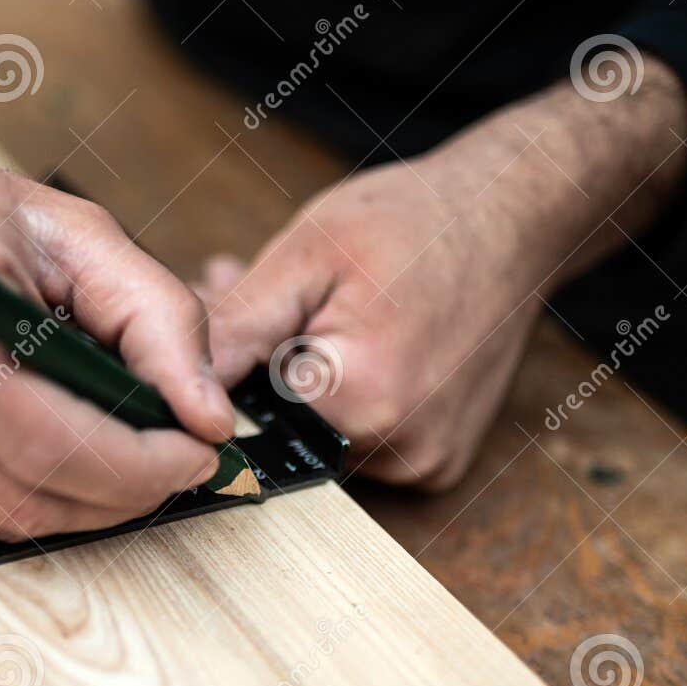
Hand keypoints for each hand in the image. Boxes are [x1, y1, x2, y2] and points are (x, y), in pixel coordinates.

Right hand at [0, 153, 235, 539]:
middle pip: (19, 495)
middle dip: (117, 496)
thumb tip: (211, 420)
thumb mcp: (73, 233)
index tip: (196, 455)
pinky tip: (22, 442)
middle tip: (168, 467)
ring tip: (107, 453)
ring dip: (67, 503)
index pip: (50, 437)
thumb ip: (160, 318)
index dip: (138, 468)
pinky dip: (5, 491)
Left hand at [203, 65, 686, 490]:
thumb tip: (170, 377)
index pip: (241, 414)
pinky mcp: (436, 465)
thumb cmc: (418, 221)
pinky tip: (352, 338)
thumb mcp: (310, 254)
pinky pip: (362, 442)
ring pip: (319, 436)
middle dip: (259, 369)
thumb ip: (239, 326)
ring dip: (298, 381)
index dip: (222, 368)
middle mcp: (396, 452)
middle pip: (281, 429)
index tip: (226, 319)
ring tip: (314, 310)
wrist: (516, 219)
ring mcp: (422, 466)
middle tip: (266, 296)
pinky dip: (344, 397)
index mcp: (360, 402)